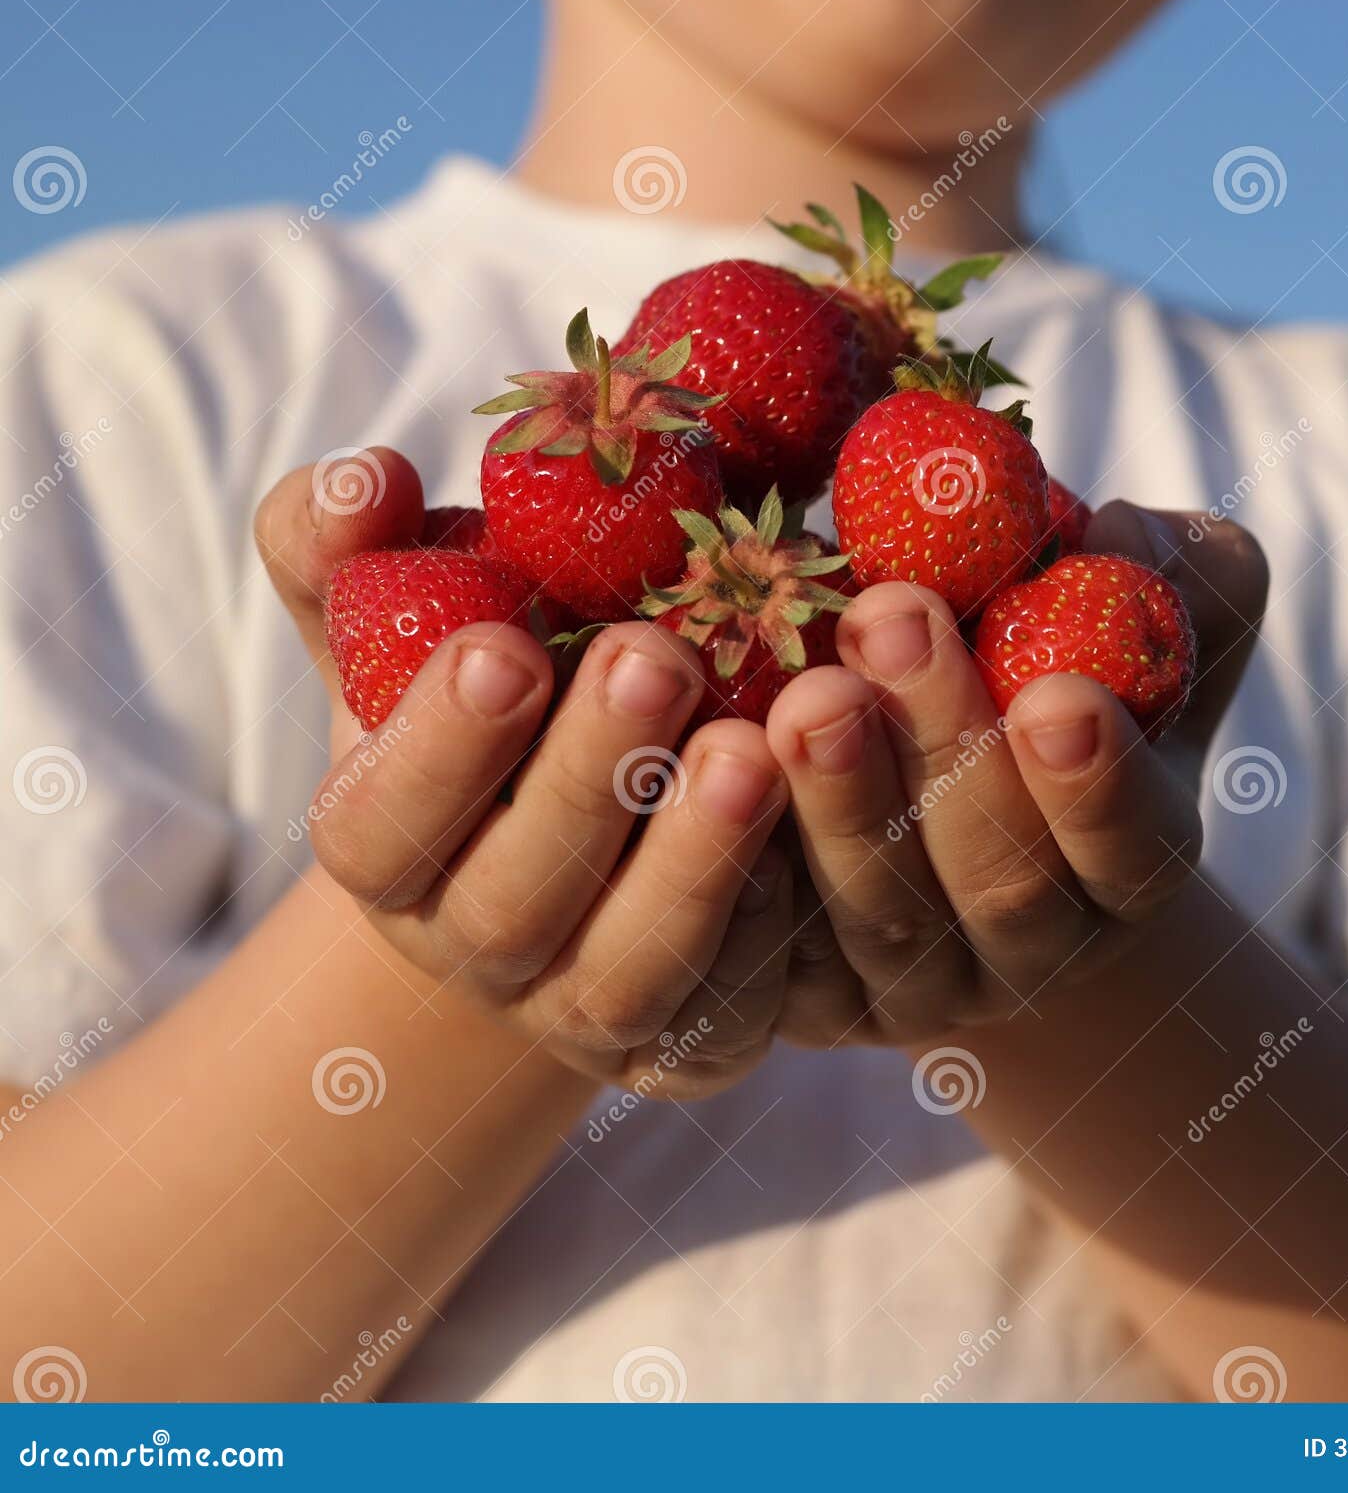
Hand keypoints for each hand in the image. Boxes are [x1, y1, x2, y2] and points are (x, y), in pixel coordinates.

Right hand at [254, 449, 793, 1095]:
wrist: (572, 821)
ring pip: (632, 971)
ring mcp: (585, 1008)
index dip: (438, 747)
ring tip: (751, 746)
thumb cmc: (496, 689)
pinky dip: (782, 922)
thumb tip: (370, 480)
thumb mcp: (408, 613)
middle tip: (653, 659)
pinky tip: (822, 821)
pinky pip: (740, 1002)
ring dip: (693, 864)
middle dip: (585, 781)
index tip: (502, 645)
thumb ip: (353, 545)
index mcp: (388, 851)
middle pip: (514, 904)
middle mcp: (477, 949)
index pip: (381, 827)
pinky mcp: (693, 1038)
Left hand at [765, 501, 1267, 1045]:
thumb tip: (1123, 534)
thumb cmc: (1045, 682)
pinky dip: (745, 872)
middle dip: (945, 750)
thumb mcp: (1134, 632)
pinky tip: (719, 772)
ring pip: (878, 917)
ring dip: (839, 802)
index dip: (1099, 788)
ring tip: (804, 690)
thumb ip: (1172, 581)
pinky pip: (769, 955)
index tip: (1059, 695)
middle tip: (890, 623)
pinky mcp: (804, 998)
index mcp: (1127, 876)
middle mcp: (1029, 954)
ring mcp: (911, 987)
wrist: (936, 796)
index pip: (1135, 853)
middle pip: (1000, 887)